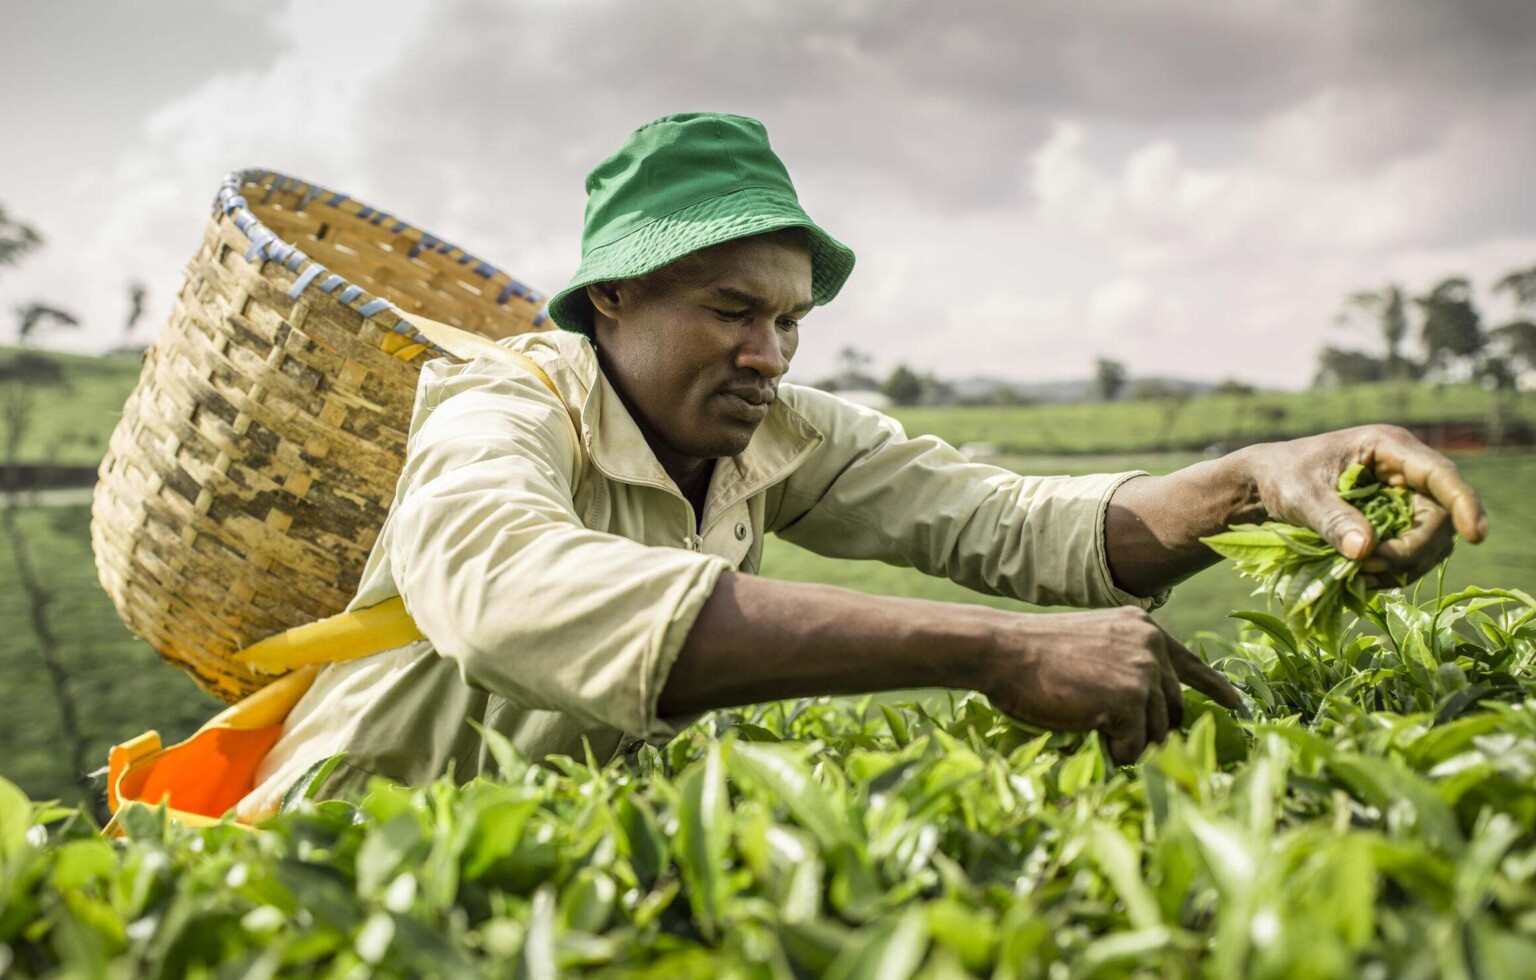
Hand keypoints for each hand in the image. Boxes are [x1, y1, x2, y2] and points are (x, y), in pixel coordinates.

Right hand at [978, 606, 1241, 764]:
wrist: (1005, 650)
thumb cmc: (1036, 654)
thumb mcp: (1092, 644)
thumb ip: (1126, 663)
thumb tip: (1154, 711)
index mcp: (1143, 628)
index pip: (1190, 663)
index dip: (1216, 688)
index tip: (1237, 706)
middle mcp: (1151, 646)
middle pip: (1174, 708)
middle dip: (1154, 730)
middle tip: (1124, 738)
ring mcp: (1143, 672)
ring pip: (1156, 731)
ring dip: (1129, 742)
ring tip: (1095, 729)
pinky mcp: (1129, 700)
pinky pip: (1134, 747)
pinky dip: (1114, 751)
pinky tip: (1090, 733)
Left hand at [1246, 425, 1487, 586]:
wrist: (1264, 484)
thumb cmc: (1280, 478)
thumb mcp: (1299, 497)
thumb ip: (1331, 520)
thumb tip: (1365, 550)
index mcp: (1388, 447)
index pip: (1440, 474)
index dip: (1463, 502)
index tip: (1475, 534)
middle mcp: (1405, 470)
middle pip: (1440, 515)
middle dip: (1414, 548)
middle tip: (1371, 567)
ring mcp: (1403, 496)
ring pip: (1431, 539)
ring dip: (1404, 563)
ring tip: (1360, 573)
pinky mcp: (1396, 520)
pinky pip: (1412, 551)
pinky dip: (1394, 569)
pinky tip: (1362, 576)